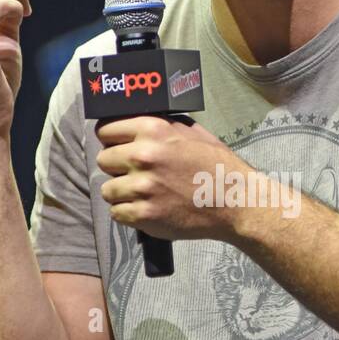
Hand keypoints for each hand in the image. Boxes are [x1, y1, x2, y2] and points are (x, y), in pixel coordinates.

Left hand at [95, 115, 254, 242]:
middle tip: (133, 173)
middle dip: (116, 167)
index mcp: (152, 130)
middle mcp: (143, 156)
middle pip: (103, 161)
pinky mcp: (144, 215)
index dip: (110, 140)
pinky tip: (146, 208)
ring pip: (107, 190)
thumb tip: (134, 124)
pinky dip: (128, 213)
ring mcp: (142, 187)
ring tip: (141, 194)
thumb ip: (160, 126)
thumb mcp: (191, 131)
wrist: (235, 201)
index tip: (116, 147)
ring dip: (121, 193)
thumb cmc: (216, 166)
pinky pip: (116, 213)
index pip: (105, 131)